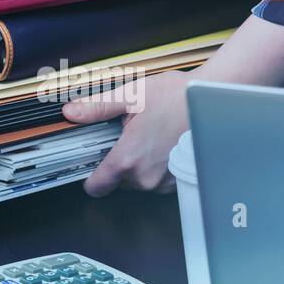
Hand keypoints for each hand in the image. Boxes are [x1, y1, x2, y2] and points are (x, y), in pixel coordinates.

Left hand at [62, 70, 193, 196]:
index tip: (93, 162)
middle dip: (120, 160)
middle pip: (118, 181)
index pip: (96, 186)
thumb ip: (96, 108)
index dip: (91, 176)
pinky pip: (157, 179)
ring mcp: (164, 182)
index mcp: (128, 159)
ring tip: (150, 136)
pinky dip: (157, 165)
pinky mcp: (179, 181)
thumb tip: (71, 112)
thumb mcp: (130, 97)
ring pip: (138, 180)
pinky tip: (163, 143)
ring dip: (139, 163)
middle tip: (129, 135)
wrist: (211, 101)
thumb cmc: (175, 96)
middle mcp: (145, 177)